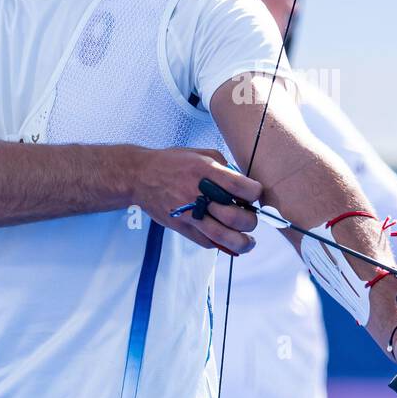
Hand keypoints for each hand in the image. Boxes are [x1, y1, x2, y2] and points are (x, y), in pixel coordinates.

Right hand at [133, 147, 261, 253]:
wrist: (140, 176)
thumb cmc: (173, 162)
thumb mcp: (201, 154)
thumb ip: (225, 168)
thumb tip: (244, 185)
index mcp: (206, 171)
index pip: (242, 188)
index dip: (255, 194)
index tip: (255, 195)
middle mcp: (198, 194)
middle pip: (235, 217)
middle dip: (251, 221)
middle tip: (250, 218)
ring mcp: (189, 214)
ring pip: (223, 236)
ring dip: (242, 242)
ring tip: (249, 241)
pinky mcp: (181, 227)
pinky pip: (207, 242)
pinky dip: (221, 244)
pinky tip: (227, 239)